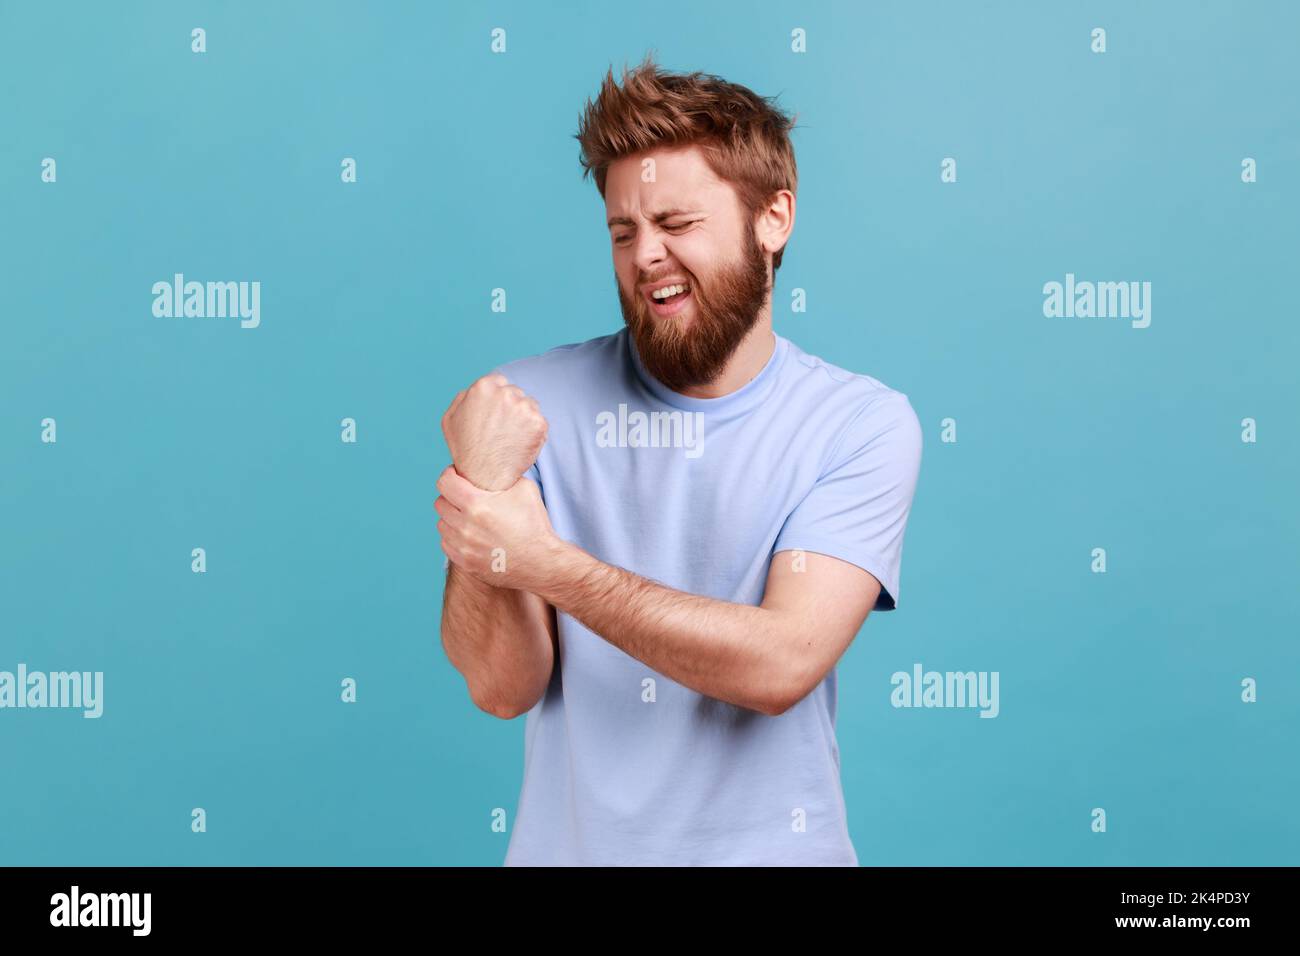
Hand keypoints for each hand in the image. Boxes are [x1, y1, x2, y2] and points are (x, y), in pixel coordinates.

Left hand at [435, 466, 563, 590]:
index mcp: (477, 505)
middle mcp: (465, 526)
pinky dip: (454, 537)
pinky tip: (469, 535)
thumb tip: (495, 470)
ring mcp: (463, 546)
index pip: (445, 483)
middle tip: (463, 496)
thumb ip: (504, 477)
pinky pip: (447, 544)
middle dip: (450, 496)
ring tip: (467, 517)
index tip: (456, 475)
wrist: (541, 563)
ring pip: (442, 524)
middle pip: (440, 503)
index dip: (449, 475)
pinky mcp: (464, 562)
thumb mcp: (525, 490)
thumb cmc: (534, 525)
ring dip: (451, 518)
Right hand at [441, 373, 547, 490]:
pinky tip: (520, 444)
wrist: (484, 477)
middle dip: (511, 408)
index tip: (495, 415)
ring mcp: (524, 408)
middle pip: (516, 393)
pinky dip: (534, 432)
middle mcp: (505, 393)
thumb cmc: (465, 449)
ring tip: (510, 438)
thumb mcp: (451, 418)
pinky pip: (540, 422)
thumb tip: (475, 389)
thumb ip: (463, 397)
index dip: (497, 400)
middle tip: (502, 430)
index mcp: (484, 387)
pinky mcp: (538, 423)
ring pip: (530, 406)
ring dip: (524, 418)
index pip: (499, 382)